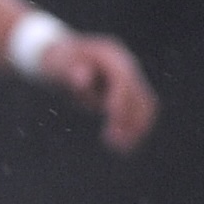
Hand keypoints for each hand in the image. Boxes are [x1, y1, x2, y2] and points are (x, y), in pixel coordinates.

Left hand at [33, 31, 158, 153]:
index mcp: (111, 54)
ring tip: (122, 149)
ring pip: (145, 105)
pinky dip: (135, 128)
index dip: (121, 100)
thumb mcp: (58, 64)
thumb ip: (69, 70)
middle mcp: (126, 64)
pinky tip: (124, 146)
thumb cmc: (57, 61)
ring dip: (137, 127)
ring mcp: (131, 77)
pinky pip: (140, 111)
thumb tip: (82, 79)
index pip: (123, 79)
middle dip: (129, 118)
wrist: (62, 57)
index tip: (111, 118)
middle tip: (114, 143)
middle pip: (139, 93)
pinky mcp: (130, 92)